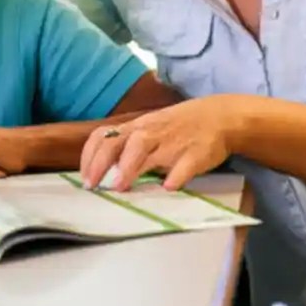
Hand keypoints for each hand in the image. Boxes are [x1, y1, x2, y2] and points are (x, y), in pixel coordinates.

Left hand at [80, 97, 239, 191]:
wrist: (221, 117)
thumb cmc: (180, 127)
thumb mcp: (151, 130)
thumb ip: (130, 147)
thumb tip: (103, 170)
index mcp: (138, 127)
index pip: (105, 136)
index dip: (90, 156)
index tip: (84, 177)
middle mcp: (151, 131)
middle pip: (118, 141)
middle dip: (101, 163)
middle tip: (92, 186)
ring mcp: (172, 142)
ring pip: (144, 147)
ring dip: (129, 167)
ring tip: (120, 187)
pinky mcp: (196, 153)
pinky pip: (183, 165)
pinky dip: (175, 177)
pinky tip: (168, 188)